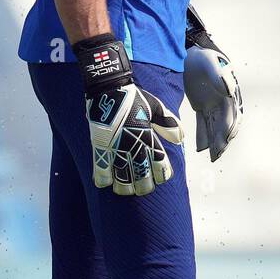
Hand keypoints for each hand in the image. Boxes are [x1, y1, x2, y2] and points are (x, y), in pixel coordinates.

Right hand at [73, 35, 183, 194]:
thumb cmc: (134, 98)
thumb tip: (180, 139)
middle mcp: (132, 141)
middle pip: (140, 171)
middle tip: (144, 190)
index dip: (160, 172)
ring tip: (126, 191)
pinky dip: (102, 177)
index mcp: (147, 133)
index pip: (158, 159)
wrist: (108, 87)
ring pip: (121, 173)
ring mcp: (114, 144)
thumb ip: (169, 123)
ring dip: (124, 185)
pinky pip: (99, 165)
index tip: (161, 179)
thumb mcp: (156, 107)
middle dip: (144, 184)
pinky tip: (104, 184)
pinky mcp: (99, 143)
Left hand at [184, 6, 242, 160]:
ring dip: (215, 142)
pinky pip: (204, 124)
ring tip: (213, 157)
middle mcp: (224, 101)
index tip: (226, 140)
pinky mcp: (202, 106)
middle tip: (217, 155)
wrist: (190, 53)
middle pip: (225, 125)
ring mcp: (213, 104)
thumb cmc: (202, 57)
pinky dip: (203, 136)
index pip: (232, 114)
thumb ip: (220, 77)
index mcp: (229, 93)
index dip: (229, 128)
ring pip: (216, 127)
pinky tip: (200, 148)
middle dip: (223, 141)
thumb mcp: (210, 63)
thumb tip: (230, 92)